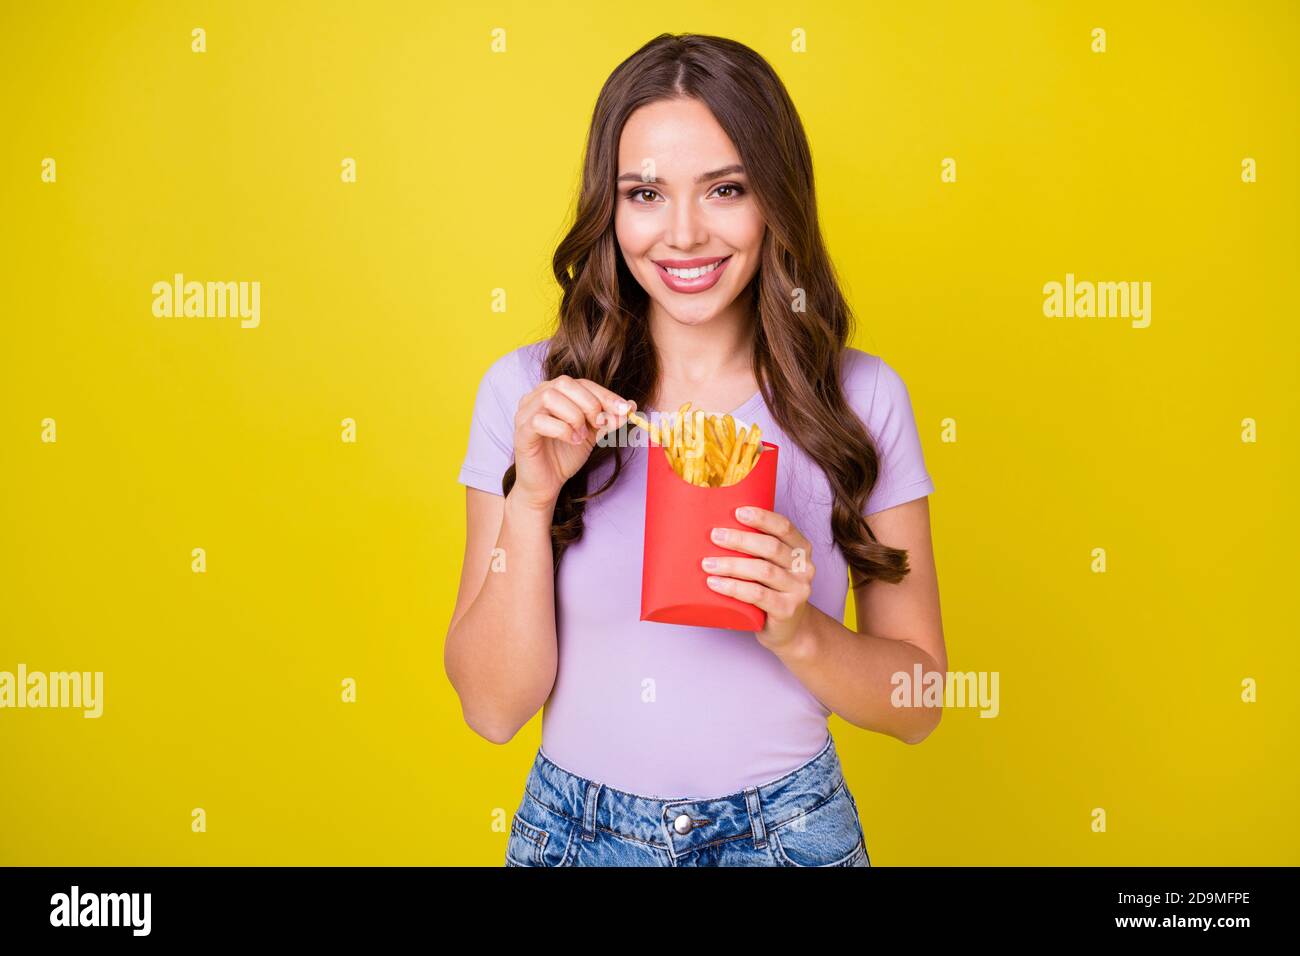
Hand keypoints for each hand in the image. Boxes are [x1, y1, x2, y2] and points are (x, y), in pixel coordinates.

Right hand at [512, 375, 634, 511]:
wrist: (547, 484)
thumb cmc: (565, 455)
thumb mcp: (594, 434)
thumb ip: (608, 419)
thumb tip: (630, 406)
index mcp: (555, 392)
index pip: (582, 383)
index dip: (606, 395)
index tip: (625, 409)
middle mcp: (537, 397)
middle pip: (565, 383)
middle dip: (589, 403)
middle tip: (600, 424)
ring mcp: (525, 413)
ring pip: (551, 397)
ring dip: (574, 416)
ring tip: (581, 436)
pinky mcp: (521, 432)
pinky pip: (540, 421)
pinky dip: (562, 430)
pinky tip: (572, 441)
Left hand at [702, 506, 814, 651]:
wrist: (790, 630)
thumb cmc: (772, 591)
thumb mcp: (772, 565)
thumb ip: (756, 548)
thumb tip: (716, 526)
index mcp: (801, 549)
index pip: (784, 527)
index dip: (762, 518)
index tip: (737, 512)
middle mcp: (804, 567)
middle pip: (771, 547)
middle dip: (740, 540)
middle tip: (715, 536)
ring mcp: (798, 590)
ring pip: (763, 571)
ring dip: (732, 565)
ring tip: (708, 563)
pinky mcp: (787, 610)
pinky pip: (758, 595)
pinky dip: (734, 587)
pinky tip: (716, 584)